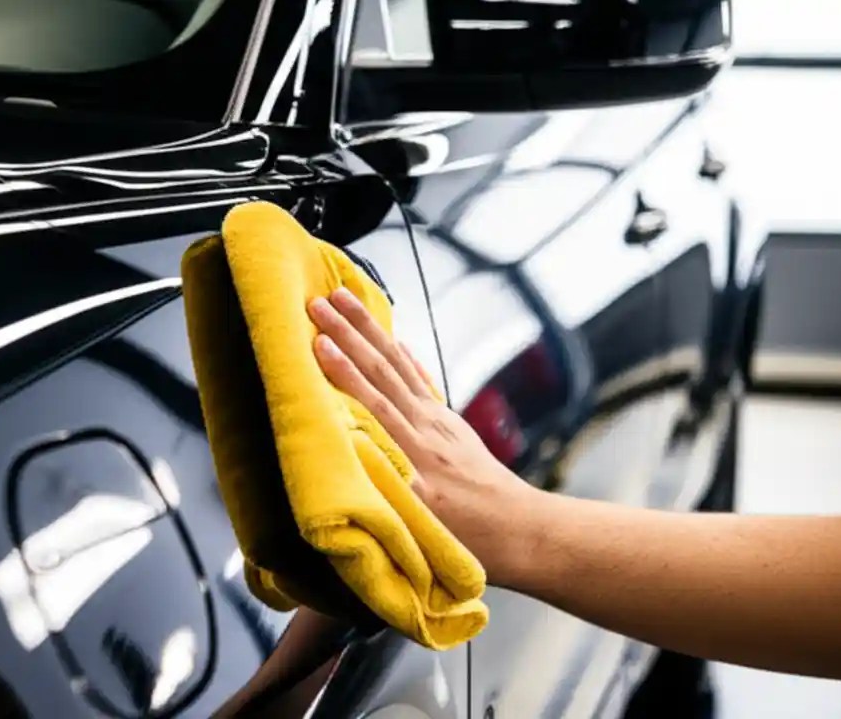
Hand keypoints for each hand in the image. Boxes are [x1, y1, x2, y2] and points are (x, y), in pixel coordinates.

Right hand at [307, 288, 537, 578]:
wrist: (523, 532)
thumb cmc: (471, 540)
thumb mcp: (423, 527)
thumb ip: (389, 494)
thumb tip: (352, 466)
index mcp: (414, 456)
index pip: (371, 403)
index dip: (343, 373)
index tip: (317, 343)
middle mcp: (425, 431)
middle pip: (380, 373)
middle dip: (348, 335)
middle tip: (319, 303)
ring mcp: (440, 423)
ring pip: (398, 367)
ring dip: (369, 331)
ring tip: (343, 300)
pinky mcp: (450, 425)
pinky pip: (423, 382)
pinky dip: (407, 358)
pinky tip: (396, 340)